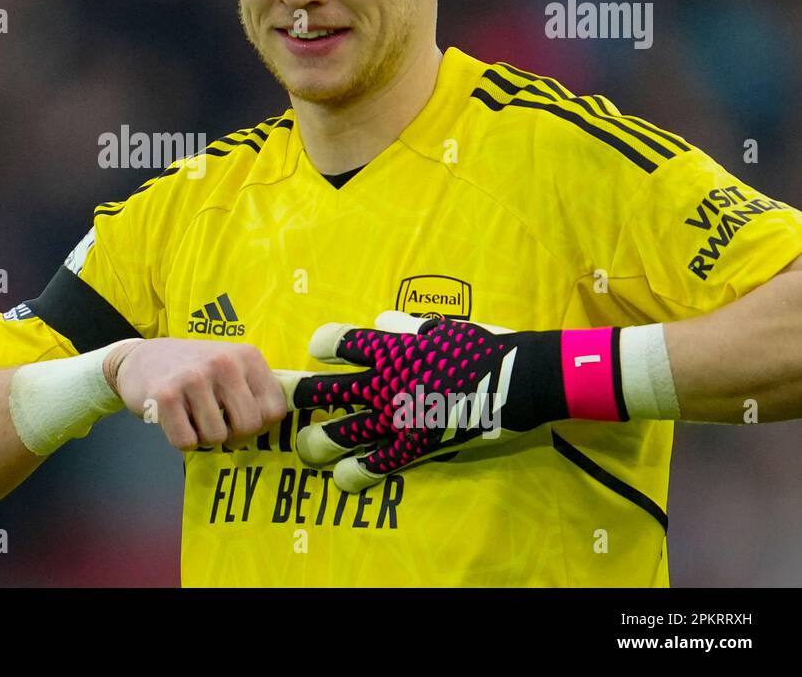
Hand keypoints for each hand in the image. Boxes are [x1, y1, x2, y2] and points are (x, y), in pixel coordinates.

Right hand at [110, 338, 289, 451]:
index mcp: (247, 355)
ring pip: (216, 438)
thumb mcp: (231, 365)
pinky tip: (175, 418)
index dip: (259, 425)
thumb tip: (289, 424)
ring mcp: (193, 378)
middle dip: (233, 435)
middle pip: (248, 426)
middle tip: (217, 423)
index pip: (275, 411)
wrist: (140, 359)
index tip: (240, 418)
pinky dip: (182, 439)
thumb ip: (258, 389)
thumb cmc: (194, 369)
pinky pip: (187, 441)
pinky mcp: (165, 396)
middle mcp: (223, 362)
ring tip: (193, 415)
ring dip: (204, 437)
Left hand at [283, 311, 618, 490]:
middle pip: (325, 390)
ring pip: (342, 432)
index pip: (336, 341)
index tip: (321, 349)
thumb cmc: (481, 345)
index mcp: (390, 346)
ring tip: (305, 446)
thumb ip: (404, 326)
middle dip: (297, 395)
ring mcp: (398, 417)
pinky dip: (357, 472)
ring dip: (317, 442)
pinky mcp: (416, 445)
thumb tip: (379, 324)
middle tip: (283, 399)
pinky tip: (341, 477)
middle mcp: (385, 382)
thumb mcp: (440, 326)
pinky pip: (378, 462)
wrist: (519, 379)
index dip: (324, 344)